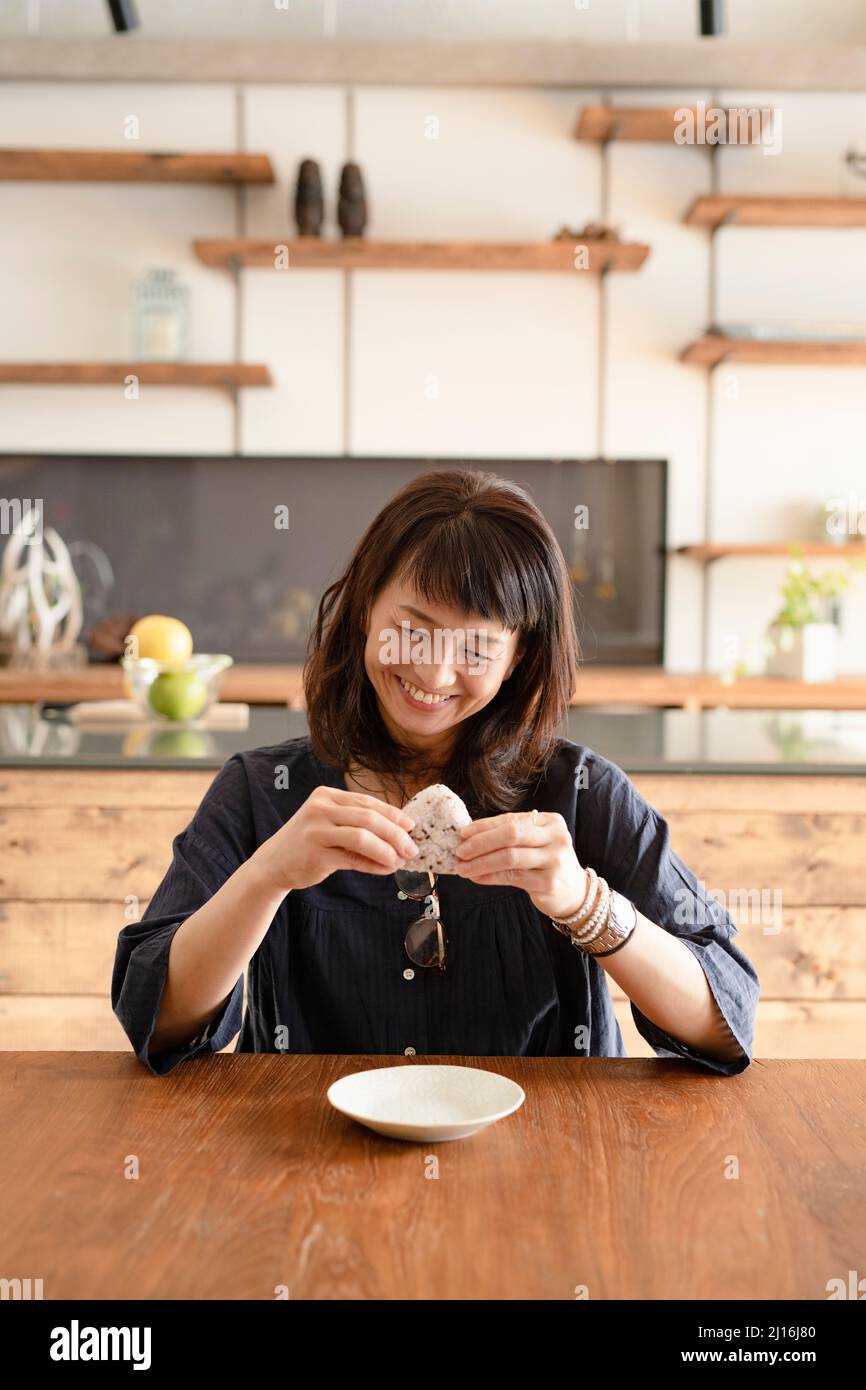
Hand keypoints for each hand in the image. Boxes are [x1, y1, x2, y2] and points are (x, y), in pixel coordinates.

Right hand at [254, 786, 418, 893]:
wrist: (273, 863)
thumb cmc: (308, 842)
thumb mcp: (329, 823)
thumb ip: (357, 822)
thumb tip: (399, 832)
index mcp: (326, 796)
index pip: (367, 801)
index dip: (393, 814)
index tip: (411, 826)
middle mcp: (320, 809)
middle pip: (368, 817)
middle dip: (395, 833)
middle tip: (411, 848)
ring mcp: (315, 831)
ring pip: (362, 837)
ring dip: (386, 850)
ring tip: (399, 861)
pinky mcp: (315, 854)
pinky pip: (352, 859)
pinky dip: (373, 865)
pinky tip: (385, 870)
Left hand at [454, 810, 588, 920]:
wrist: (575, 892)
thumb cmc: (547, 863)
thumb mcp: (535, 843)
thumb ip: (510, 835)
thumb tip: (469, 835)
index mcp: (551, 821)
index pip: (512, 820)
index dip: (484, 826)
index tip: (463, 833)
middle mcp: (556, 838)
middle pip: (511, 835)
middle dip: (481, 842)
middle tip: (460, 850)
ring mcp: (554, 860)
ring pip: (509, 857)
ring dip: (480, 862)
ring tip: (462, 867)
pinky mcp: (549, 883)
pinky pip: (512, 877)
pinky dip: (490, 877)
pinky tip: (477, 877)